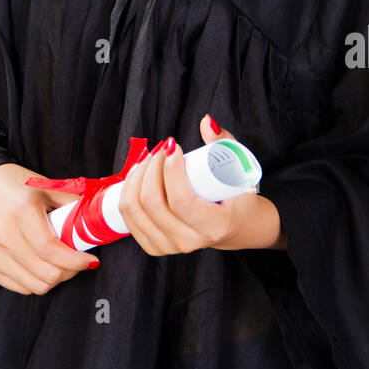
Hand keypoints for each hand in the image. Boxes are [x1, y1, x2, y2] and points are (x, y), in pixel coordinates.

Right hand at [0, 162, 99, 293]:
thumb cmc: (15, 183)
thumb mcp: (46, 187)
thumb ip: (72, 207)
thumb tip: (94, 227)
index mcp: (21, 212)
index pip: (52, 251)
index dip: (76, 262)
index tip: (91, 261)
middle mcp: (3, 235)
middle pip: (45, 274)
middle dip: (69, 272)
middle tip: (78, 263)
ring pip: (34, 286)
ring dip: (53, 279)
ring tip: (59, 264)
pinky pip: (18, 287)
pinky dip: (35, 281)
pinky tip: (40, 266)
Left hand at [118, 114, 286, 254]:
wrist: (235, 227)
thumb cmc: (237, 198)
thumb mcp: (240, 171)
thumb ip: (224, 144)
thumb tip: (206, 122)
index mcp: (213, 226)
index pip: (181, 201)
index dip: (171, 170)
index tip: (173, 146)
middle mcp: (188, 241)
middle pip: (152, 202)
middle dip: (151, 167)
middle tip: (162, 149)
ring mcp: (168, 246)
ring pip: (134, 208)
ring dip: (138, 175)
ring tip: (151, 158)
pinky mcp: (153, 245)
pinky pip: (128, 216)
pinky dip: (128, 189)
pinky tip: (139, 173)